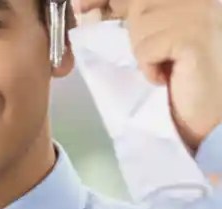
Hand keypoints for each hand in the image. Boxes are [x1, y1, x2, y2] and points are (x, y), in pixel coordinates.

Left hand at [76, 0, 221, 152]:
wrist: (209, 116)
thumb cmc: (180, 80)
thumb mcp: (150, 40)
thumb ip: (131, 16)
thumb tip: (85, 5)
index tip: (82, 6)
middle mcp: (197, 0)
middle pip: (138, 3)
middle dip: (134, 31)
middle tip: (153, 53)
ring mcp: (199, 13)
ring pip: (139, 24)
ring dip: (144, 51)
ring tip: (167, 65)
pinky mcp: (193, 37)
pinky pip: (146, 47)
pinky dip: (150, 66)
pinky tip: (170, 75)